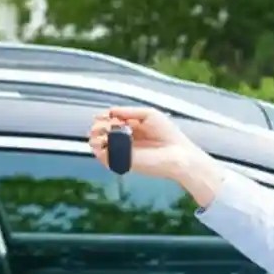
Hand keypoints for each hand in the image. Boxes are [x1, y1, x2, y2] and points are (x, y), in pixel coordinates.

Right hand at [88, 106, 225, 206]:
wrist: (176, 155)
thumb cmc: (167, 134)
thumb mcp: (148, 114)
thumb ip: (127, 111)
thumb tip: (109, 111)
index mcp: (131, 127)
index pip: (109, 120)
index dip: (103, 116)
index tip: (107, 115)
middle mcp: (125, 140)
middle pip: (100, 130)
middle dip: (98, 125)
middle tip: (107, 124)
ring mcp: (122, 152)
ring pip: (97, 143)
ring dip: (96, 135)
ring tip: (106, 132)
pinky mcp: (122, 163)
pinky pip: (102, 156)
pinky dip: (99, 147)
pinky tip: (107, 141)